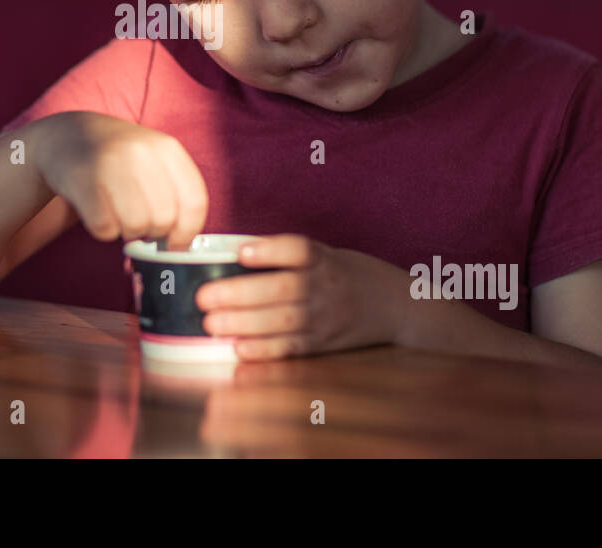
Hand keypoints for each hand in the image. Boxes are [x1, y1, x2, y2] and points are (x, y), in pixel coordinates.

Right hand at [35, 111, 207, 249]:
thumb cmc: (118, 157)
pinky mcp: (82, 180)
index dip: (188, 232)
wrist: (68, 135)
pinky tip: (99, 212)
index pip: (195, 202)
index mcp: (167, 148)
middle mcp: (141, 151)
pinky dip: (103, 231)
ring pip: (136, 226)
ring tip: (119, 214)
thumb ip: (175, 194)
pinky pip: (105, 228)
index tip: (176, 244)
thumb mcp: (154, 160)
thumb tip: (180, 246)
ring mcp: (110, 164)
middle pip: (164, 220)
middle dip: (153, 232)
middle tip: (139, 220)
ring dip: (127, 232)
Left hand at [195, 234, 410, 359]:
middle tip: (204, 297)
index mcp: (326, 259)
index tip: (241, 252)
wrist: (397, 306)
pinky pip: (293, 349)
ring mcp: (327, 318)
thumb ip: (287, 257)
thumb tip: (230, 257)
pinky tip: (240, 349)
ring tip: (212, 324)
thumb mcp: (326, 255)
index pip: (298, 250)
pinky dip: (266, 350)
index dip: (269, 251)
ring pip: (284, 322)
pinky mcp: (325, 344)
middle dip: (240, 294)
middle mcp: (328, 287)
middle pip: (283, 289)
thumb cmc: (349, 275)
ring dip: (244, 324)